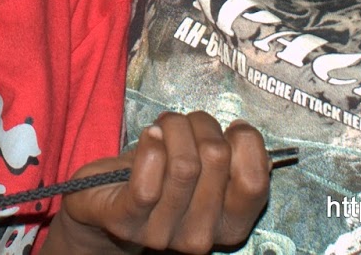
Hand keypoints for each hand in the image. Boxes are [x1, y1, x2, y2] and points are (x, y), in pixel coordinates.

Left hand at [46, 113, 269, 254]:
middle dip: (201, 124)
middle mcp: (200, 237)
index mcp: (229, 225)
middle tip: (184, 126)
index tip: (226, 130)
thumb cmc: (160, 177)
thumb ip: (230, 159)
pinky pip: (147, 183)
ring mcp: (162, 233)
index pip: (255, 182)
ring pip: (184, 164)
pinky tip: (149, 136)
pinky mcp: (126, 221)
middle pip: (217, 158)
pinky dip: (150, 146)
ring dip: (173, 128)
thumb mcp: (203, 173)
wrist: (105, 202)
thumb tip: (245, 135)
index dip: (245, 141)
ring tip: (162, 129)